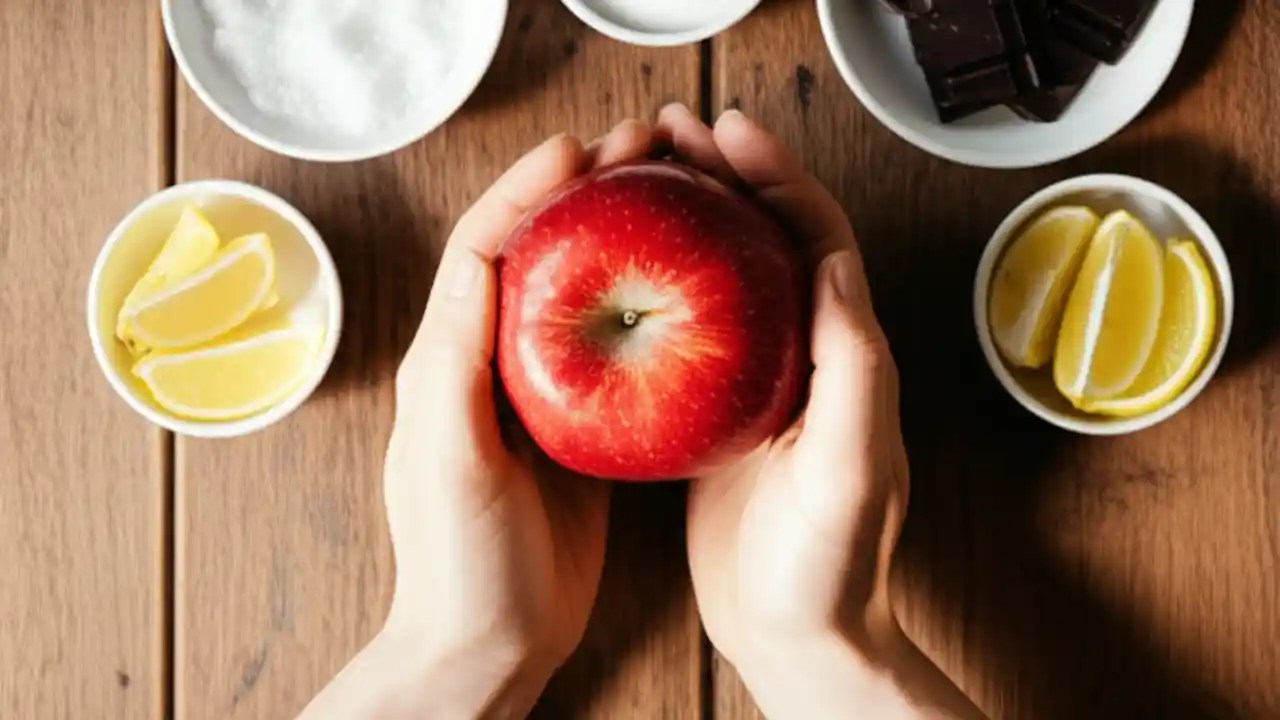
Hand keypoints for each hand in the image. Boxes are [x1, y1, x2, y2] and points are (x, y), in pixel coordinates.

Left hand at [300, 120, 659, 719]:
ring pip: (575, 292)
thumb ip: (455, 361)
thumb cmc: (459, 560)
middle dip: (576, 194)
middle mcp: (490, 364)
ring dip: (613, 235)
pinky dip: (639, 305)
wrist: (489, 644)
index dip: (524, 191)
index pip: (482, 248)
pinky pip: (608, 349)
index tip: (578, 153)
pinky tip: (682, 290)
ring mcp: (537, 397)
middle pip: (532, 254)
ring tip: (665, 193)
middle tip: (636, 151)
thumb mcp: (449, 457)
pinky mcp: (579, 431)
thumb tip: (480, 257)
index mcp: (449, 360)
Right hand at [660, 104, 984, 718]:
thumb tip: (833, 263)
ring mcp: (760, 386)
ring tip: (642, 177)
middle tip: (669, 134)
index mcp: (847, 358)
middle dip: (728, 177)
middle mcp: (807, 359)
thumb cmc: (829, 568)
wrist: (795, 637)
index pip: (819, 240)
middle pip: (769, 242)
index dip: (779, 177)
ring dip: (692, 218)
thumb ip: (854, 370)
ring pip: (727, 276)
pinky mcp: (719, 419)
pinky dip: (662, 285)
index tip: (728, 135)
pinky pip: (693, 331)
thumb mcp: (849, 472)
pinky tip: (619, 272)